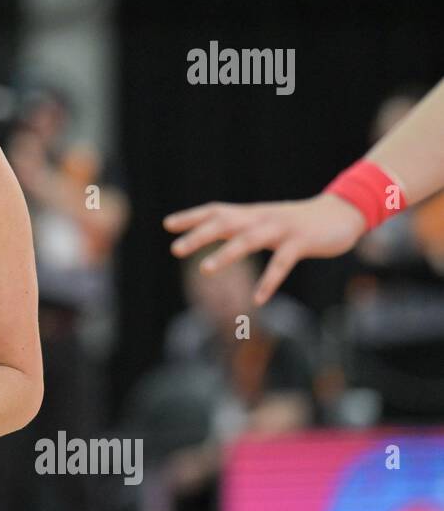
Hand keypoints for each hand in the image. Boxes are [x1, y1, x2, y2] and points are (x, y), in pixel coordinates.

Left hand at [163, 193, 366, 305]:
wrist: (343, 213)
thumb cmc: (298, 221)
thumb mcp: (266, 220)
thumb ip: (241, 225)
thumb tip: (211, 230)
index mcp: (251, 214)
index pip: (216, 211)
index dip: (192, 217)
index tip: (168, 225)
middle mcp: (262, 218)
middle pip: (226, 223)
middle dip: (200, 236)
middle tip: (175, 249)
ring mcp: (281, 229)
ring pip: (249, 240)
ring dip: (226, 255)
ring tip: (205, 270)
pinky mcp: (302, 242)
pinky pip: (282, 263)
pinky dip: (270, 281)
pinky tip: (258, 299)